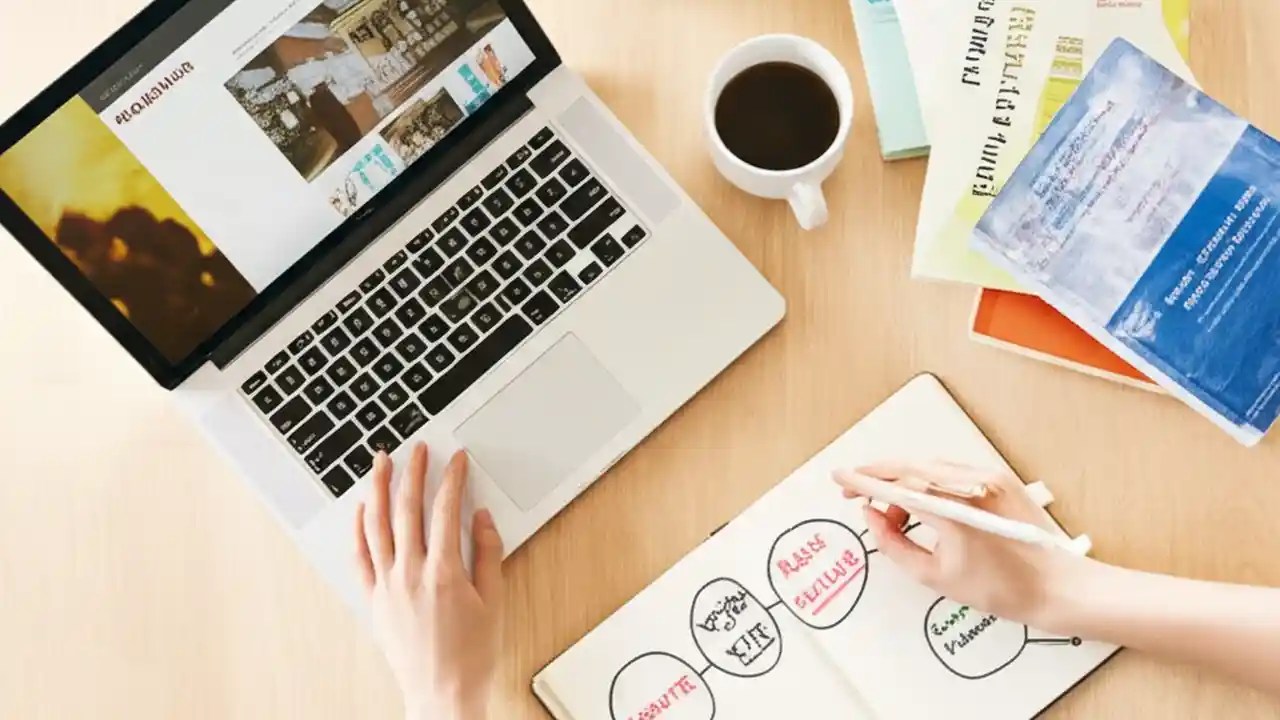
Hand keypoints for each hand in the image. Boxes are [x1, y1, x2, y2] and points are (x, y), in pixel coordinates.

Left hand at [354, 444, 504, 719]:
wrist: (442, 695)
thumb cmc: (471, 655)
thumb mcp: (494, 601)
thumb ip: (488, 554)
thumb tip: (481, 518)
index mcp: (444, 573)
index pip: (445, 511)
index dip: (453, 479)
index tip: (457, 460)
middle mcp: (410, 574)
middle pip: (408, 509)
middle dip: (414, 472)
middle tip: (418, 449)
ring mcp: (387, 586)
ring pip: (377, 526)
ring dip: (380, 489)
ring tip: (382, 463)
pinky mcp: (374, 600)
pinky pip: (360, 557)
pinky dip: (359, 529)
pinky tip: (362, 510)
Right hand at [834, 461, 1086, 630]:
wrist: (1058, 587)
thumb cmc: (1001, 589)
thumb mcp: (934, 575)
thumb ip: (893, 543)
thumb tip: (871, 517)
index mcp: (953, 512)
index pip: (894, 487)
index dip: (861, 482)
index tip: (839, 477)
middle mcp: (970, 484)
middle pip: (908, 468)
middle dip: (878, 479)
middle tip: (855, 494)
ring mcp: (987, 477)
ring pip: (927, 467)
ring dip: (904, 484)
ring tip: (897, 520)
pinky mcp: (997, 477)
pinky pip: (950, 470)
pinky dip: (928, 483)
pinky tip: (924, 508)